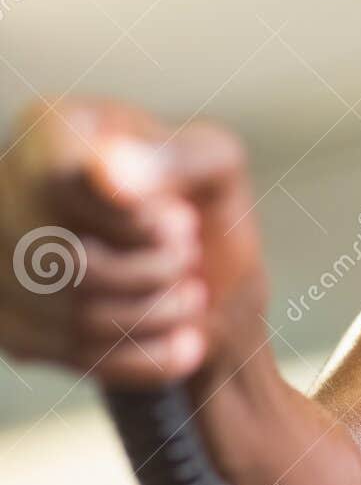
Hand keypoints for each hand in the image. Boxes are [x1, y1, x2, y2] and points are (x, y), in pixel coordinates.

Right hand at [0, 99, 267, 386]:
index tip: (182, 222)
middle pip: (63, 259)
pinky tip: (184, 343)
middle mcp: (4, 187)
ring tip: (190, 295)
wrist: (202, 277)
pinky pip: (71, 353)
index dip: (131, 219)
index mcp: (49, 129)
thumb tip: (106, 169)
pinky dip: (144, 355)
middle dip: (152, 271)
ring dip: (155, 314)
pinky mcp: (10, 323)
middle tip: (189, 257)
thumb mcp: (216, 165)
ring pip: (69, 313)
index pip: (59, 182)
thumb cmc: (202, 201)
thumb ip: (173, 158)